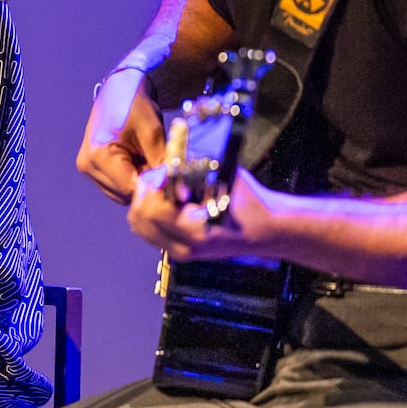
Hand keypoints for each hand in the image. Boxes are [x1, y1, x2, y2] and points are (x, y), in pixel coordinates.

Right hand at [76, 65, 166, 204]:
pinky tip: (138, 161)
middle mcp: (87, 164)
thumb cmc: (135, 105)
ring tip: (148, 160)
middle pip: (124, 194)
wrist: (120, 89)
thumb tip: (174, 190)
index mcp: (98, 154)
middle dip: (146, 186)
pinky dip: (131, 178)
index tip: (173, 182)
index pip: (130, 188)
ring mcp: (87, 167)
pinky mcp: (91, 168)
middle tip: (163, 168)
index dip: (153, 188)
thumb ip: (160, 165)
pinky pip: (116, 186)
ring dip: (138, 182)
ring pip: (121, 193)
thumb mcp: (153, 134)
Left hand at [128, 163, 279, 261]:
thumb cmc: (252, 202)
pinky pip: (149, 232)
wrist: (268, 230)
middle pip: (139, 218)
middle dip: (144, 192)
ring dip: (145, 202)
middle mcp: (185, 246)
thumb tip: (169, 155)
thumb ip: (195, 167)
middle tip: (160, 176)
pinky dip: (149, 213)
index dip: (153, 185)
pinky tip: (166, 199)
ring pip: (140, 226)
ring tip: (163, 186)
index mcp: (196, 230)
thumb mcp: (225, 176)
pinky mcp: (180, 252)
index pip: (152, 209)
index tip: (164, 170)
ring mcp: (181, 252)